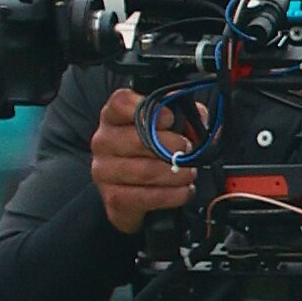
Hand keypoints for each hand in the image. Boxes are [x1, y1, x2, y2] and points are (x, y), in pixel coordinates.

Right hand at [92, 88, 196, 233]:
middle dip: (173, 146)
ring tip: (189, 173)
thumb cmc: (154, 150)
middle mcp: (103, 141)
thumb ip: (184, 115)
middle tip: (187, 151)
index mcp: (114, 116)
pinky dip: (172, 195)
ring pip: (146, 171)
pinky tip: (183, 190)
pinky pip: (146, 197)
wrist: (136, 189)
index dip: (146, 108)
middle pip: (139, 140)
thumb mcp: (171, 125)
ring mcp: (104, 170)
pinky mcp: (113, 197)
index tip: (169, 117)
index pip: (120, 102)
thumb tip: (198, 118)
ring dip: (176, 173)